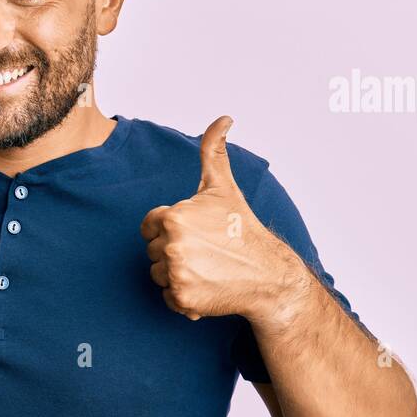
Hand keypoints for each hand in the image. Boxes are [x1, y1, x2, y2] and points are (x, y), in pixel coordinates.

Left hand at [140, 116, 304, 321]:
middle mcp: (171, 245)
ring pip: (158, 274)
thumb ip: (213, 151)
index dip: (169, 228)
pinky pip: (167, 297)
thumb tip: (224, 118)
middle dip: (173, 251)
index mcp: (173, 216)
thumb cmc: (240, 228)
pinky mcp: (182, 299)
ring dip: (176, 273)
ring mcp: (176, 274)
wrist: (267, 274)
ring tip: (206, 267)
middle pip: (152, 250)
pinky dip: (183, 296)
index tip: (194, 231)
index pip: (149, 226)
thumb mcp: (224, 187)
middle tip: (205, 250)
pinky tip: (206, 285)